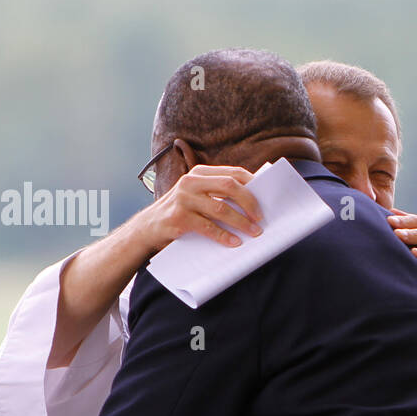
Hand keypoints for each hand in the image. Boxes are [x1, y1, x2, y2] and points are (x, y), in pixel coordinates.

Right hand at [137, 165, 263, 255]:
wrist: (149, 227)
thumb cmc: (182, 211)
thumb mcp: (198, 195)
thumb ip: (219, 192)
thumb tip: (255, 197)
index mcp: (200, 173)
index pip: (233, 173)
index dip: (253, 185)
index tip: (267, 199)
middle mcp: (191, 182)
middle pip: (230, 186)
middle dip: (250, 202)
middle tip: (261, 218)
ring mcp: (184, 199)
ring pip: (221, 208)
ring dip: (241, 222)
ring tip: (254, 232)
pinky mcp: (179, 217)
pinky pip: (208, 227)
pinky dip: (224, 236)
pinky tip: (235, 242)